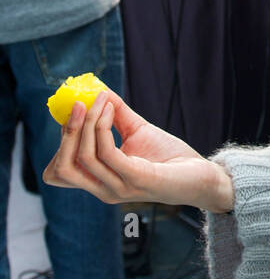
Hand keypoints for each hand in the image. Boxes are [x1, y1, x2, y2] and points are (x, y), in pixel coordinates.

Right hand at [42, 88, 233, 212]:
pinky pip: (107, 152)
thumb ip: (115, 114)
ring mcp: (119, 187)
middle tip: (78, 102)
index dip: (60, 142)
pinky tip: (111, 109)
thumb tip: (98, 89)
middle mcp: (104, 190)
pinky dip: (103, 126)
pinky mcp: (136, 179)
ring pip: (83, 156)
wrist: (202, 175)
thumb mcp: (137, 131)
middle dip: (66, 132)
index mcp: (99, 182)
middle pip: (62, 168)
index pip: (59, 171)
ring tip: (100, 100)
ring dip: (88, 122)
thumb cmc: (169, 157)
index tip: (72, 113)